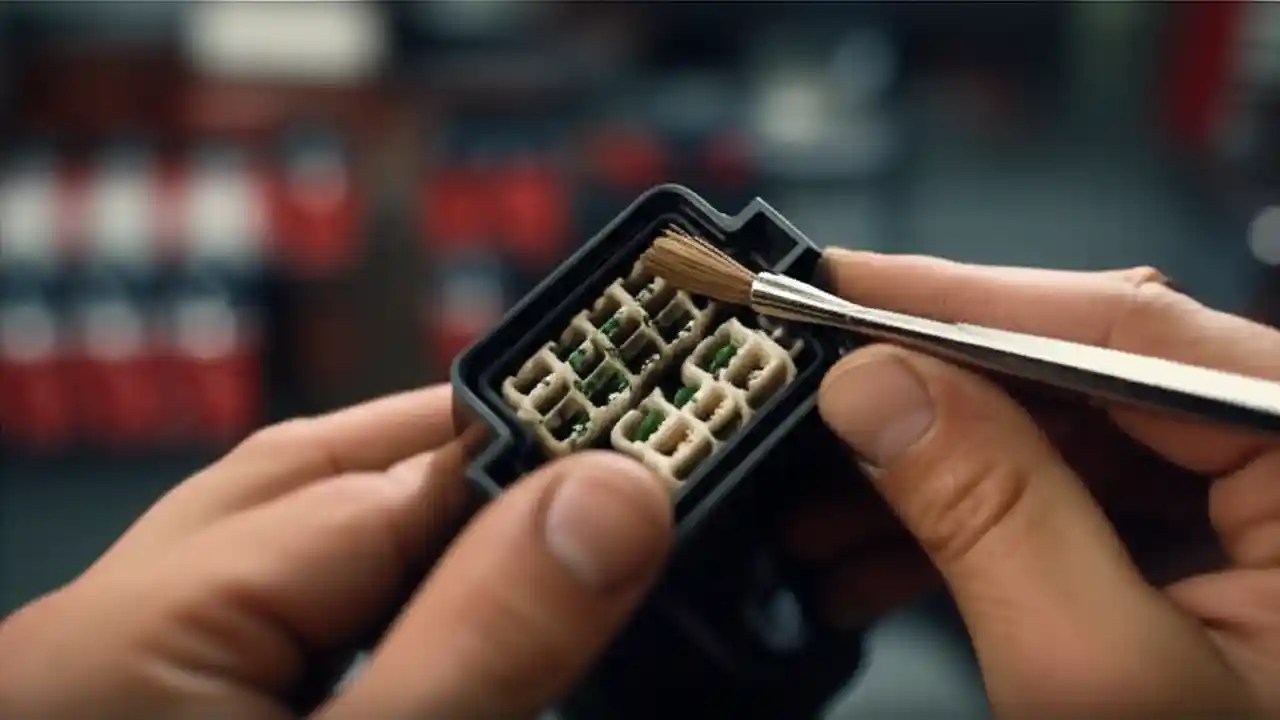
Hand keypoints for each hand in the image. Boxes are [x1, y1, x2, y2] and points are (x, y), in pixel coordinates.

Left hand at [0, 386, 672, 718]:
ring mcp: (116, 673)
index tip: (644, 449)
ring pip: (292, 534)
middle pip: (322, 477)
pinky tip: (424, 601)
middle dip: (470, 454)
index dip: (534, 456)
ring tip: (526, 512)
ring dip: (419, 512)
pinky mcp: (147, 704)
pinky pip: (269, 602)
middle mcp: (102, 631)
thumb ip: (482, 639)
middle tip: (592, 452)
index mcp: (130, 635)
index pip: (382, 486)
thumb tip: (607, 500)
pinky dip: (365, 581)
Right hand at [792, 250, 1279, 717]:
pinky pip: (1091, 498)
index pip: (1129, 330)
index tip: (839, 287)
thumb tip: (877, 388)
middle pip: (1091, 374)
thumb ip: (990, 514)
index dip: (960, 300)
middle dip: (933, 397)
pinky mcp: (1231, 547)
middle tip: (813, 398)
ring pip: (1076, 437)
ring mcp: (1270, 502)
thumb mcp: (1098, 680)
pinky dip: (984, 522)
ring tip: (823, 506)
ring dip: (940, 469)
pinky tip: (886, 554)